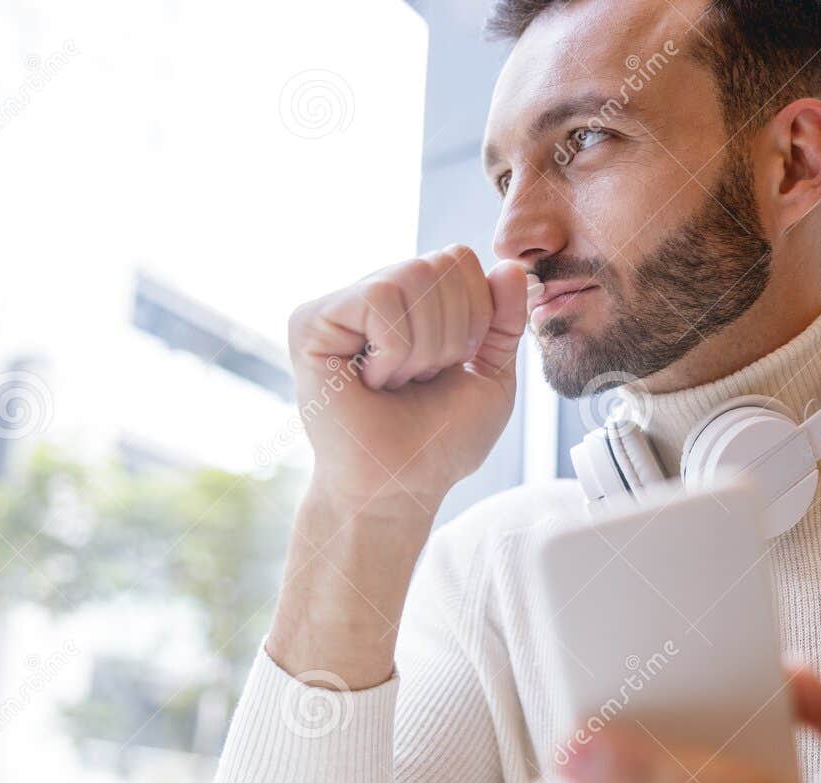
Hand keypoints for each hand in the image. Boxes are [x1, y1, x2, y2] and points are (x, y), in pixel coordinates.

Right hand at [287, 246, 527, 508]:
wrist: (401, 487)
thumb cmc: (440, 442)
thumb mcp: (491, 375)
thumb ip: (504, 319)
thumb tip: (510, 265)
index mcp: (411, 301)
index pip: (459, 259)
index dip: (476, 314)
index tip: (451, 367)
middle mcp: (372, 293)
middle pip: (441, 263)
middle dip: (452, 334)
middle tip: (420, 381)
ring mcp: (338, 305)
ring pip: (411, 277)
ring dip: (422, 348)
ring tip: (395, 384)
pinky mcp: (310, 321)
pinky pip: (379, 299)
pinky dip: (394, 351)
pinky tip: (372, 382)